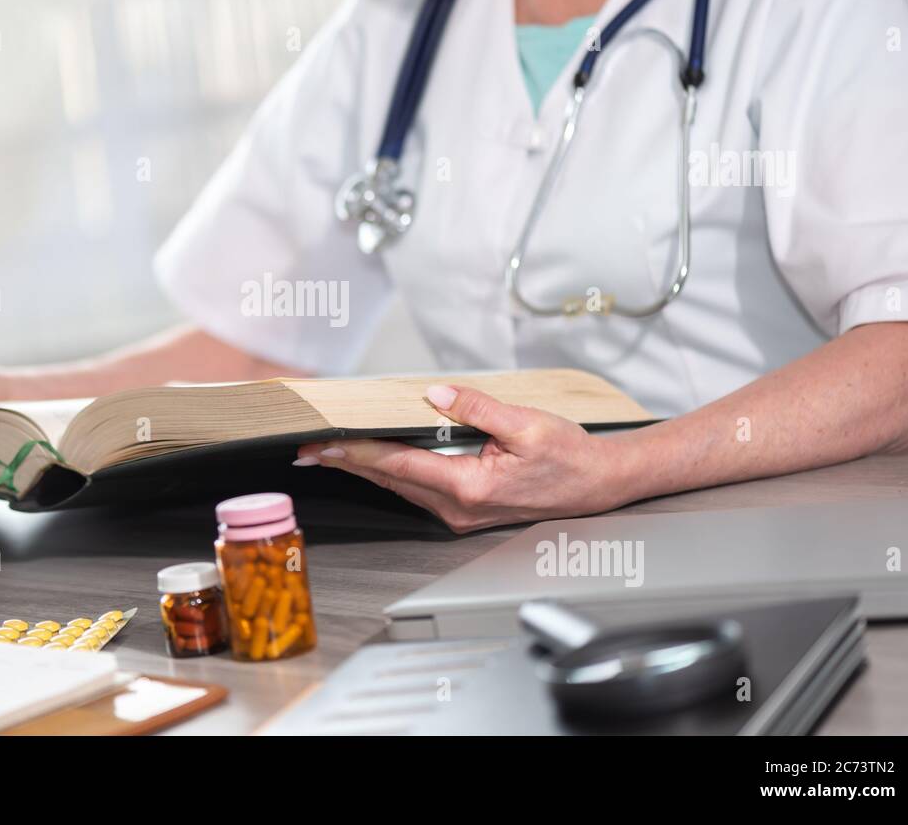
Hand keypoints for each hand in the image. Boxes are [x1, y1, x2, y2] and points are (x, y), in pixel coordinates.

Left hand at [294, 384, 634, 532]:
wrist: (600, 485)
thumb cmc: (570, 457)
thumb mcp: (525, 423)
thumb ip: (474, 407)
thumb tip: (433, 394)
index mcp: (469, 487)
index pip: (395, 466)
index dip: (352, 453)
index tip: (319, 446)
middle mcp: (458, 508)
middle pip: (389, 480)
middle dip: (346, 462)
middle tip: (307, 448)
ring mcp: (461, 514)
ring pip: (401, 487)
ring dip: (366, 469)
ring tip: (332, 451)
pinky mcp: (466, 510)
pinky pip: (418, 489)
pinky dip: (392, 472)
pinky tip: (378, 459)